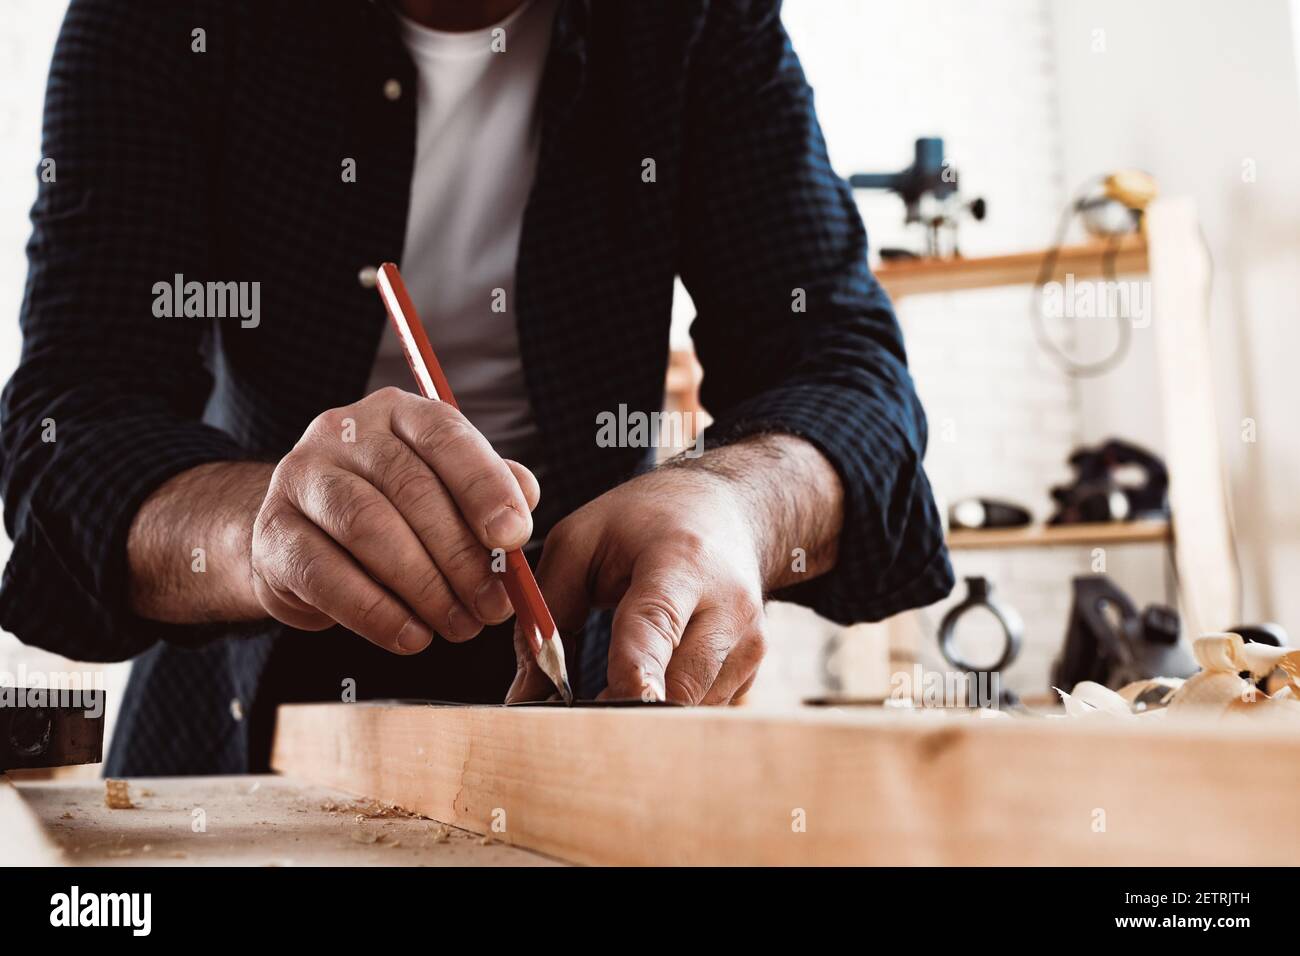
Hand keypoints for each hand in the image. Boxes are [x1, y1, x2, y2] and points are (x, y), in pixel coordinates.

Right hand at [249, 387, 538, 652]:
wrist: (302, 537)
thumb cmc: (393, 511)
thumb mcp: (445, 490)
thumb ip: (491, 492)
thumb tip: (524, 510)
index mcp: (398, 413)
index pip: (445, 434)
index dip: (484, 485)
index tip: (514, 536)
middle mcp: (343, 432)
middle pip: (411, 489)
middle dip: (461, 556)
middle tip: (493, 606)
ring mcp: (301, 479)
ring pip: (368, 528)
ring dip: (423, 587)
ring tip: (458, 625)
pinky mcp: (272, 534)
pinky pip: (326, 575)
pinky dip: (376, 613)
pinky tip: (412, 636)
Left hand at [507, 465, 768, 704]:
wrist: (728, 511)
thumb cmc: (645, 523)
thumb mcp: (580, 542)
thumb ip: (546, 614)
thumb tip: (523, 697)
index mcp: (681, 562)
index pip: (656, 626)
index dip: (632, 673)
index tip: (600, 709)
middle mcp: (728, 605)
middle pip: (678, 687)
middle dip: (622, 710)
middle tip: (574, 716)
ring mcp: (749, 641)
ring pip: (686, 710)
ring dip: (642, 710)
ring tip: (616, 677)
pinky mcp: (753, 669)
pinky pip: (700, 709)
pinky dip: (667, 704)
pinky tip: (655, 669)